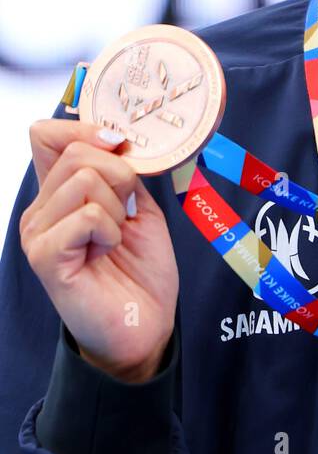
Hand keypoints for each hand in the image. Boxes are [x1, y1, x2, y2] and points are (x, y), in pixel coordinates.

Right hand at [19, 120, 178, 381]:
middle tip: (125, 214)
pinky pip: (86, 215)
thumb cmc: (140, 269)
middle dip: (118, 175)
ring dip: (115, 207)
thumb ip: (122, 172)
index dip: (84, 129)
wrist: (144, 324)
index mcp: (59, 193)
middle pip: (75, 152)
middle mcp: (40, 209)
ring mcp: (37, 232)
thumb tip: (116, 138)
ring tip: (114, 238)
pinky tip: (105, 252)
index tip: (119, 146)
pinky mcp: (45, 256)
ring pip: (83, 179)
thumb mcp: (138, 206)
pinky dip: (110, 231)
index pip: (46, 136)